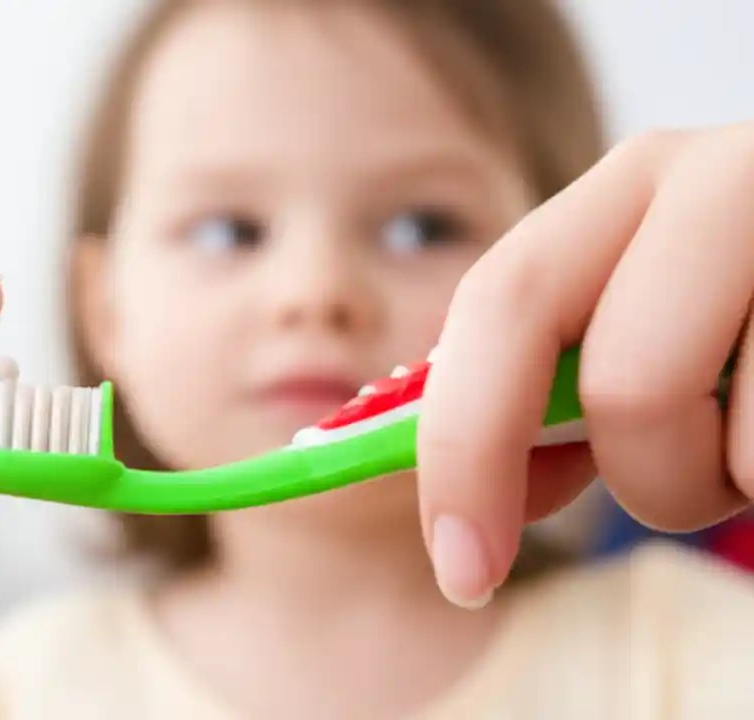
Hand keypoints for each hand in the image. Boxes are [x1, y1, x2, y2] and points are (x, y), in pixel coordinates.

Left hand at [419, 123, 753, 607]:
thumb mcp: (658, 316)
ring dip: (734, 483)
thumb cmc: (749, 313)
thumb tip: (488, 499)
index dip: (461, 447)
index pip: (499, 303)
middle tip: (672, 497)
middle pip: (626, 384)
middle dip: (638, 477)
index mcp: (632, 182)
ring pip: (735, 448)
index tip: (461, 569)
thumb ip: (567, 387)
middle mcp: (721, 178)